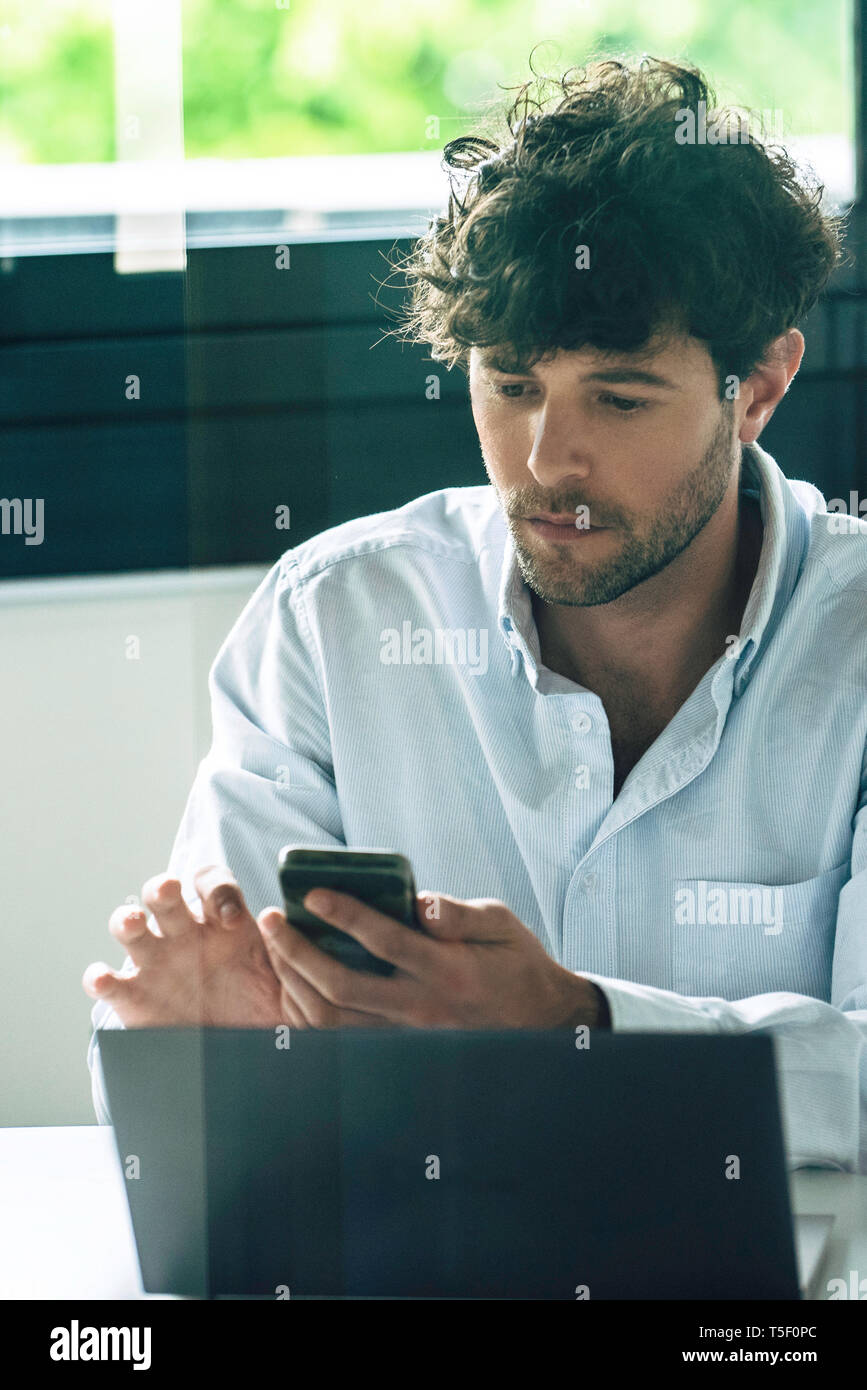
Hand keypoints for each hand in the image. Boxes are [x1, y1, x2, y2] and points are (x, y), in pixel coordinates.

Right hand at [82, 865, 284, 1026]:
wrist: (244, 1054)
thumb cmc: (268, 1008)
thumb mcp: (287, 978)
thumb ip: (288, 954)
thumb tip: (290, 929)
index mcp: (221, 922)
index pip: (212, 882)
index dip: (217, 890)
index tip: (231, 919)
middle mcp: (184, 934)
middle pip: (163, 893)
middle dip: (163, 888)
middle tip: (171, 892)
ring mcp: (155, 962)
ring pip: (128, 925)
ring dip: (126, 920)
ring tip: (134, 924)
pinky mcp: (133, 997)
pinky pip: (106, 981)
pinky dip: (99, 979)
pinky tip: (105, 981)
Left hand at [256, 889, 608, 1029]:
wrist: (539, 1022)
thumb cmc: (515, 962)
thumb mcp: (501, 924)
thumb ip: (460, 913)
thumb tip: (420, 902)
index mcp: (448, 970)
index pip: (385, 941)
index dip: (345, 915)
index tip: (312, 893)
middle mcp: (421, 1006)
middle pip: (342, 986)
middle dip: (297, 951)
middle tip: (271, 919)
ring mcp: (406, 1034)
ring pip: (332, 1019)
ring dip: (294, 982)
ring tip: (275, 946)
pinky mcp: (397, 1046)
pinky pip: (339, 1038)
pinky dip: (307, 1012)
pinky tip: (291, 983)